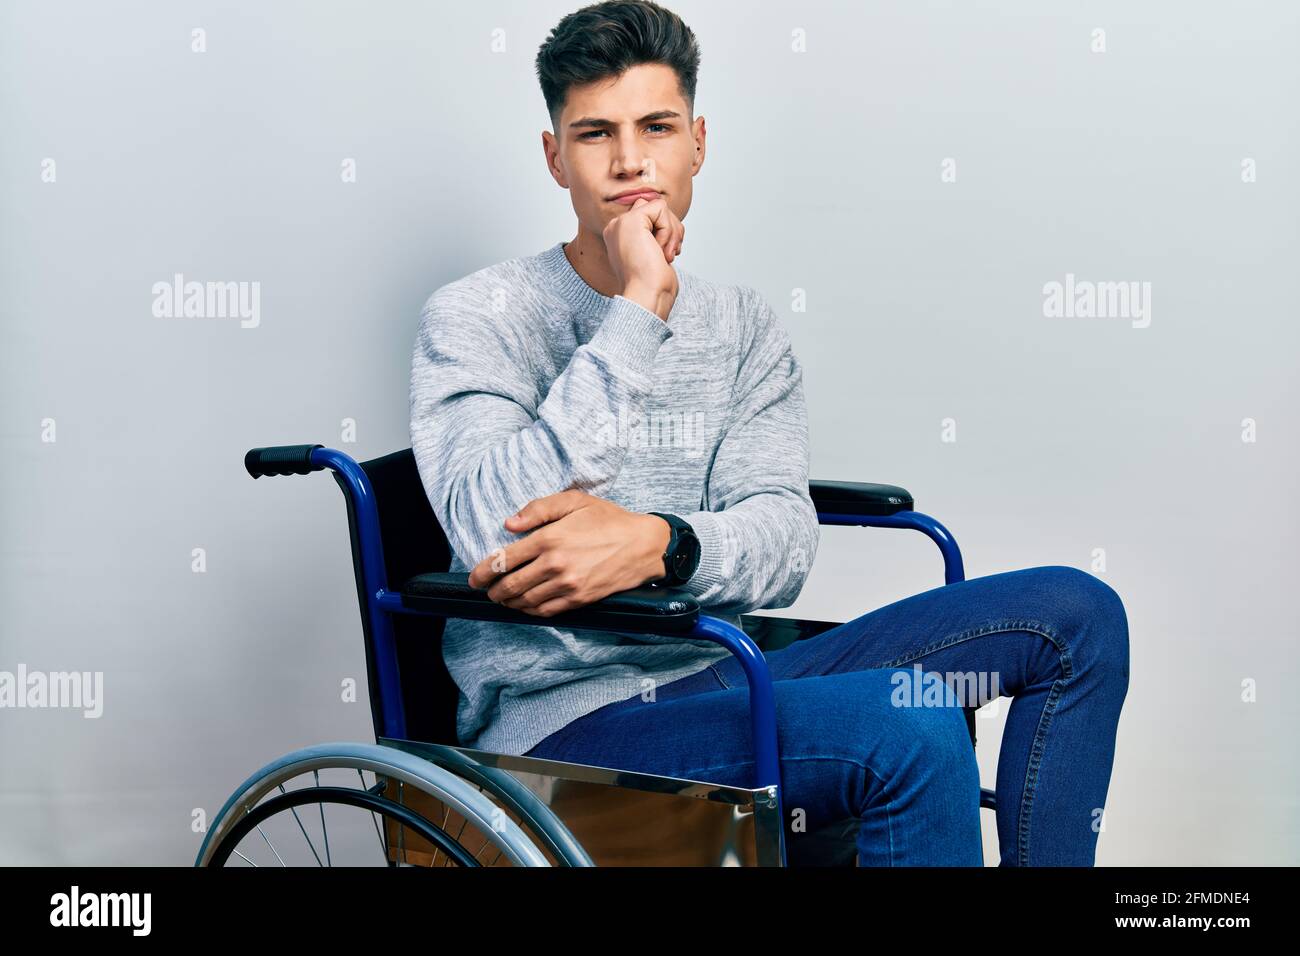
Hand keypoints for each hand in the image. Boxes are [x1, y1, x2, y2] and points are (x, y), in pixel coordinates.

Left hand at [467, 489, 671, 616]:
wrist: (643, 545)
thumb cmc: (609, 520)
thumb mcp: (574, 501)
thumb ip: (538, 509)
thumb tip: (509, 524)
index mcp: (549, 538)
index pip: (504, 559)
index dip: (484, 571)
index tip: (474, 577)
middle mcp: (555, 564)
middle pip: (510, 585)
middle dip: (492, 590)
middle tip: (486, 589)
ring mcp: (567, 585)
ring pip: (525, 601)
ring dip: (508, 602)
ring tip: (503, 597)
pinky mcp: (579, 599)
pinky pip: (545, 611)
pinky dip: (529, 611)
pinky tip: (525, 605)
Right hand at [602, 195, 683, 320]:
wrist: (647, 295)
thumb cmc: (653, 284)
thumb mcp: (655, 256)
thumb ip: (656, 235)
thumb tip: (671, 221)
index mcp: (618, 237)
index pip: (649, 216)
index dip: (665, 231)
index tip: (665, 255)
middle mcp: (616, 228)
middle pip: (654, 209)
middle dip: (671, 228)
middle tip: (668, 254)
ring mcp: (621, 223)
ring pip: (660, 207)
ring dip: (672, 232)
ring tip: (664, 254)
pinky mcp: (631, 220)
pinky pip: (661, 207)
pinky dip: (669, 229)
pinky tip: (660, 249)